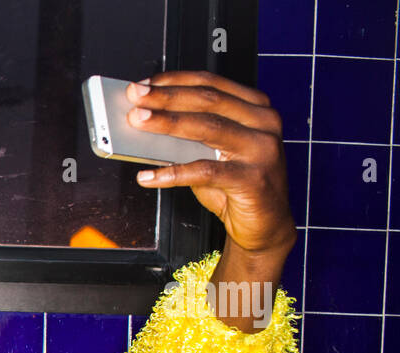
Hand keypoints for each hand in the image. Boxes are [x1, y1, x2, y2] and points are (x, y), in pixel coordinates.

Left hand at [127, 71, 296, 258]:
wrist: (265, 224)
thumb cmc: (236, 185)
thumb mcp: (213, 153)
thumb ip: (189, 137)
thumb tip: (147, 123)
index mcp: (255, 107)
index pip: (211, 84)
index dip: (175, 81)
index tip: (145, 84)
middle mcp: (263, 122)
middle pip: (207, 101)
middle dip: (166, 97)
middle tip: (135, 96)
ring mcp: (261, 149)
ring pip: (207, 129)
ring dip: (167, 123)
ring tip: (138, 122)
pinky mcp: (253, 179)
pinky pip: (205, 172)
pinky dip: (172, 173)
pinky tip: (149, 176)